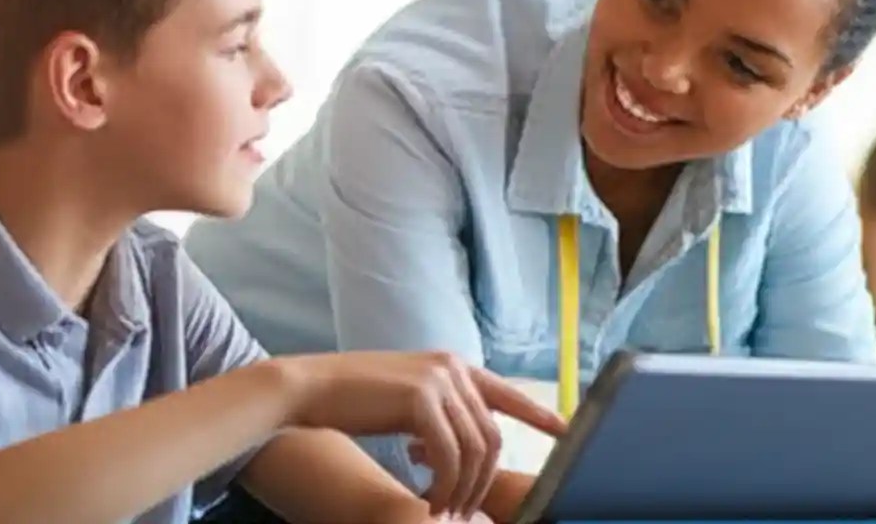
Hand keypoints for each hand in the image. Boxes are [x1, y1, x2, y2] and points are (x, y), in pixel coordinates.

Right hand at [283, 351, 566, 517]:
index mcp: (452, 365)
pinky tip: (427, 497)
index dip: (539, 415)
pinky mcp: (420, 399)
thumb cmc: (353, 400)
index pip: (506, 394)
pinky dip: (444, 484)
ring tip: (442, 509)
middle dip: (482, 482)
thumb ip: (440, 412)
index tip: (566, 432)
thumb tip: (467, 448)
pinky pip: (450, 455)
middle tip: (461, 510)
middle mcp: (452, 368)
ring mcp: (439, 380)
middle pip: (492, 436)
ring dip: (463, 488)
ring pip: (475, 449)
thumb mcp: (407, 400)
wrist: (309, 388)